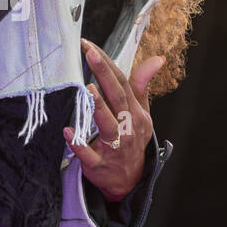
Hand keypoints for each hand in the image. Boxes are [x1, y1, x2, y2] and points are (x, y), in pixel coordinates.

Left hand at [63, 38, 165, 200]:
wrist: (129, 180)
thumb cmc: (132, 138)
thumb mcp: (140, 112)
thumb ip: (141, 85)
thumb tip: (158, 58)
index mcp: (136, 112)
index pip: (122, 83)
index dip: (107, 64)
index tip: (90, 46)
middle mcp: (127, 127)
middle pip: (116, 98)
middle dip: (103, 75)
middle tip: (89, 54)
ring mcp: (115, 147)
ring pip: (107, 126)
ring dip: (98, 109)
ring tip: (88, 90)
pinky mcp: (99, 165)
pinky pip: (89, 155)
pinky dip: (79, 144)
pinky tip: (68, 131)